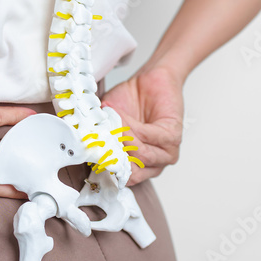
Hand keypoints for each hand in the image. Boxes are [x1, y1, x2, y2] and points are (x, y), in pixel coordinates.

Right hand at [100, 65, 184, 185]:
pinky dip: (133, 127)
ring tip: (115, 120)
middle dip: (115, 152)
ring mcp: (166, 154)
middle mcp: (153, 165)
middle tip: (103, 134)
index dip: (106, 167)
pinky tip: (124, 116)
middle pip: (132, 172)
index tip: (92, 152)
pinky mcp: (173, 137)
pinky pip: (150, 137)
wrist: (149, 80)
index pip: (122, 180)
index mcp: (137, 166)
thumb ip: (100, 136)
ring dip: (125, 136)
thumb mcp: (108, 122)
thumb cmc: (128, 102)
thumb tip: (87, 148)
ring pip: (141, 155)